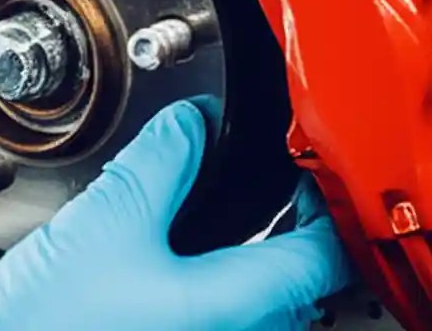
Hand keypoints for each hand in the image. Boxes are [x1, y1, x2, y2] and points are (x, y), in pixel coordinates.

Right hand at [0, 101, 351, 330]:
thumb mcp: (104, 222)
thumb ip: (160, 159)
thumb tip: (191, 121)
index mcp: (236, 307)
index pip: (327, 253)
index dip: (327, 197)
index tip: (309, 164)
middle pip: (301, 277)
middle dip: (288, 220)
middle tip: (268, 175)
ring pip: (263, 301)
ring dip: (253, 251)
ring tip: (222, 209)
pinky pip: (222, 318)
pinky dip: (218, 280)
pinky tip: (179, 256)